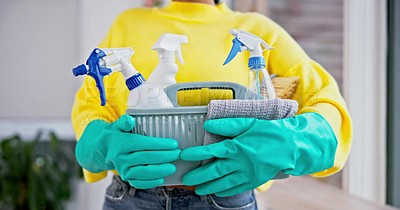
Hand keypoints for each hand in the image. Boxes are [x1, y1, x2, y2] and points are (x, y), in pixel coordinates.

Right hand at [75, 114, 179, 188]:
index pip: (143, 144)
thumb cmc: (115, 135)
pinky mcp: (125, 177)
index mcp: (121, 143)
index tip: (174, 144)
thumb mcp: (117, 125)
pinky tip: (162, 179)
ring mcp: (122, 169)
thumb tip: (130, 120)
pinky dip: (150, 182)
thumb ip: (124, 122)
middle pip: (145, 158)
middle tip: (178, 154)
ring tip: (172, 167)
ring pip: (143, 172)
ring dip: (159, 170)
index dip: (159, 144)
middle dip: (164, 156)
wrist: (102, 149)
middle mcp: (120, 158)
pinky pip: (138, 182)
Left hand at [180, 113, 336, 196]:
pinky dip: (225, 191)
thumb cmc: (270, 132)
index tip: (184, 155)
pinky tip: (217, 192)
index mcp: (237, 147)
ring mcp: (247, 174)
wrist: (291, 146)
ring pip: (224, 182)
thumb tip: (207, 124)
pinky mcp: (254, 181)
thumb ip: (228, 125)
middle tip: (186, 179)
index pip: (211, 151)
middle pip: (214, 171)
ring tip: (197, 189)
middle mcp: (240, 162)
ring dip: (209, 186)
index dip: (196, 153)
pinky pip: (237, 188)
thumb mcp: (249, 123)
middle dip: (198, 176)